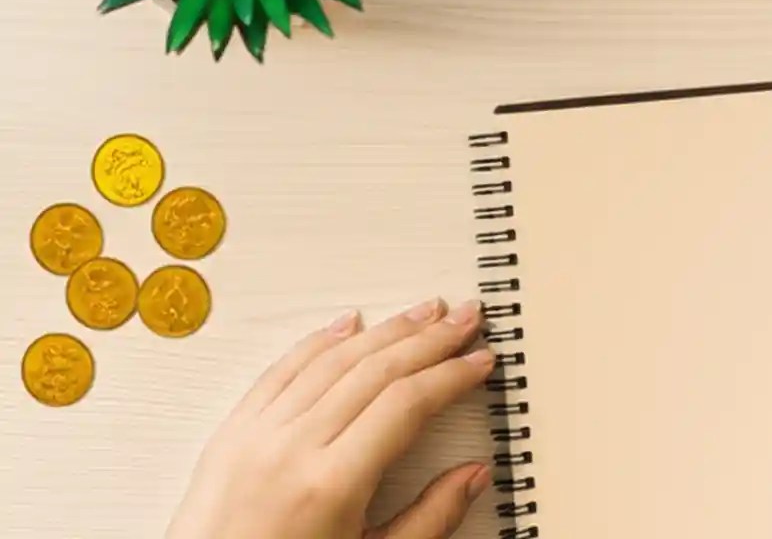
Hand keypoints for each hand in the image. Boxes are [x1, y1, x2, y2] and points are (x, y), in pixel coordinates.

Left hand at [166, 299, 496, 538]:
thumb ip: (429, 519)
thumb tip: (471, 477)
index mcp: (330, 484)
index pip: (406, 403)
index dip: (451, 375)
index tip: (478, 361)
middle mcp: (290, 448)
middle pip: (375, 370)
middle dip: (429, 339)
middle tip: (463, 319)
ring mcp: (256, 435)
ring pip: (332, 359)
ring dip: (385, 330)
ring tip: (422, 314)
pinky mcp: (231, 433)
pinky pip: (281, 369)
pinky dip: (320, 341)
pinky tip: (348, 325)